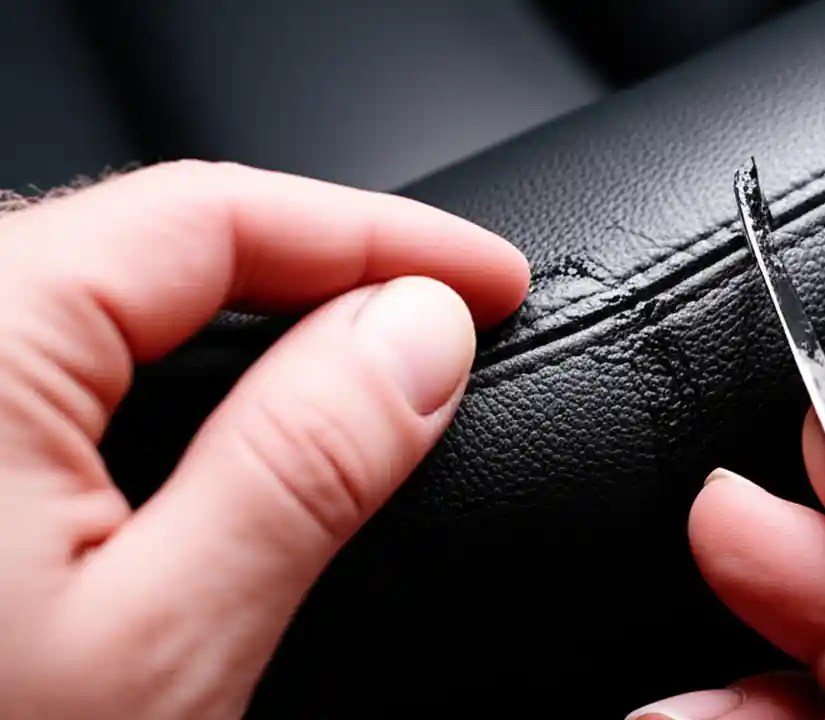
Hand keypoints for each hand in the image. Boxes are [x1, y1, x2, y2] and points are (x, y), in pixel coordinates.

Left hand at [0, 162, 527, 717]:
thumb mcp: (159, 648)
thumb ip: (302, 465)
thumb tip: (418, 329)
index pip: (215, 215)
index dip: (379, 232)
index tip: (487, 278)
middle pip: (165, 246)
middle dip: (326, 270)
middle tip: (447, 322)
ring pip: (117, 310)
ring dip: (259, 331)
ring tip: (369, 370)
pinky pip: (69, 378)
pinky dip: (180, 388)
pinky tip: (238, 435)